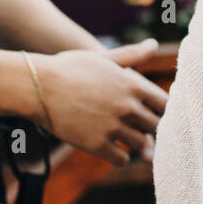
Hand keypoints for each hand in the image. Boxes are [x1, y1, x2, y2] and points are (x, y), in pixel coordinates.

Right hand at [37, 49, 167, 165]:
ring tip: (128, 139)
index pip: (165, 104)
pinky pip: (122, 159)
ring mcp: (113, 127)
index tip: (152, 111)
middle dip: (150, 127)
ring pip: (141, 144)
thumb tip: (153, 44)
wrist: (37, 86)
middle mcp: (127, 107)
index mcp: (133, 84)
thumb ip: (132, 55)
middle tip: (141, 128)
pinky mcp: (97, 145)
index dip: (161, 109)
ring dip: (137, 144)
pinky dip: (121, 157)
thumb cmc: (69, 68)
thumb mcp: (103, 58)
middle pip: (156, 125)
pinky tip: (114, 149)